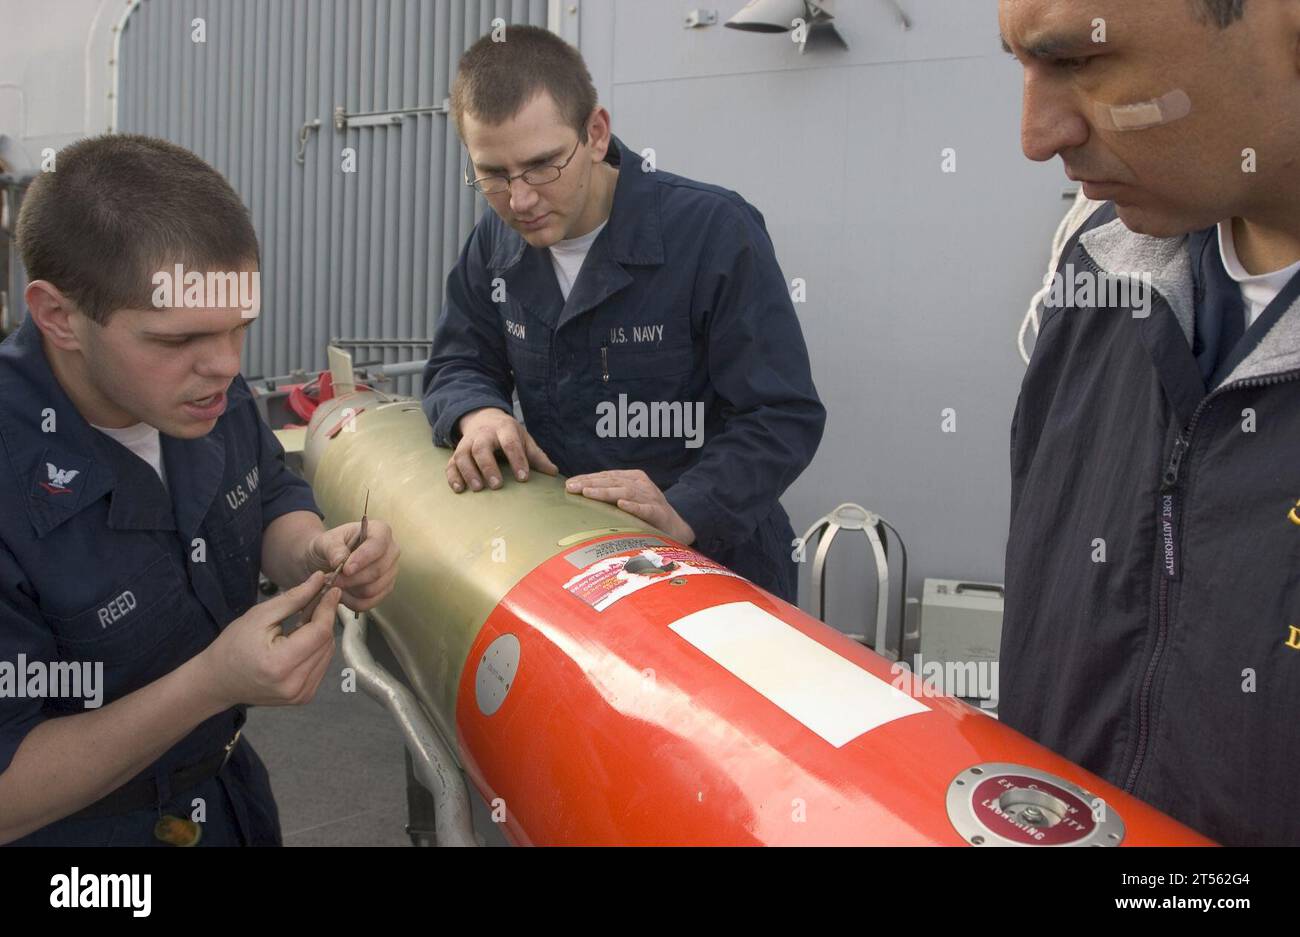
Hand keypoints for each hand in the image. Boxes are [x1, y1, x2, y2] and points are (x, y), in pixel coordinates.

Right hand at [196, 572, 339, 708]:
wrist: (218, 681)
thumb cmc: (233, 646)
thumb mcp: (260, 615)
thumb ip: (294, 598)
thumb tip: (320, 580)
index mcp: (280, 664)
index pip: (320, 632)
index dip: (328, 608)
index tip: (333, 589)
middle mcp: (294, 684)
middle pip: (326, 642)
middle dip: (324, 619)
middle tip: (313, 603)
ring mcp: (300, 694)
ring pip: (327, 653)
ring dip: (321, 634)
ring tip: (301, 624)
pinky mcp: (304, 697)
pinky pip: (322, 665)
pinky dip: (317, 649)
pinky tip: (301, 642)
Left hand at [304, 520, 399, 610]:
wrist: (328, 560)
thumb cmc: (330, 546)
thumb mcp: (325, 541)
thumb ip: (333, 548)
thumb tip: (340, 560)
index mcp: (380, 531)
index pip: (378, 545)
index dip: (363, 558)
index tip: (345, 569)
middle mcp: (391, 551)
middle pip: (377, 571)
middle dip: (351, 579)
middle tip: (331, 580)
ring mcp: (391, 571)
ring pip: (373, 589)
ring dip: (350, 591)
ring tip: (334, 585)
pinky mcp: (385, 589)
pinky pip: (371, 602)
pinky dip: (353, 602)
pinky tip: (341, 594)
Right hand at [448, 407, 557, 491]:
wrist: (483, 418)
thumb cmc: (507, 434)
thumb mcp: (523, 439)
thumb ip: (537, 456)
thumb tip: (553, 473)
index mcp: (504, 429)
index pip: (510, 443)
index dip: (517, 460)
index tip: (523, 478)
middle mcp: (483, 434)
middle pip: (482, 448)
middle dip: (488, 466)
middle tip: (497, 485)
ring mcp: (467, 443)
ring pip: (463, 455)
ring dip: (469, 472)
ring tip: (478, 489)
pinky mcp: (456, 452)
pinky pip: (451, 463)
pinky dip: (453, 476)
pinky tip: (459, 489)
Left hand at [565, 470, 695, 544]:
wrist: (677, 528)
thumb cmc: (647, 515)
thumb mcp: (630, 500)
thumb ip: (611, 495)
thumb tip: (581, 494)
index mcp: (634, 478)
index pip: (607, 476)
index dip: (588, 478)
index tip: (570, 484)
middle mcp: (642, 485)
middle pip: (613, 481)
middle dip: (590, 483)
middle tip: (572, 487)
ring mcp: (652, 498)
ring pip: (626, 492)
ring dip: (605, 492)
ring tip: (588, 493)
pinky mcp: (659, 513)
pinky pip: (646, 509)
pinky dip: (634, 506)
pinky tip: (622, 505)